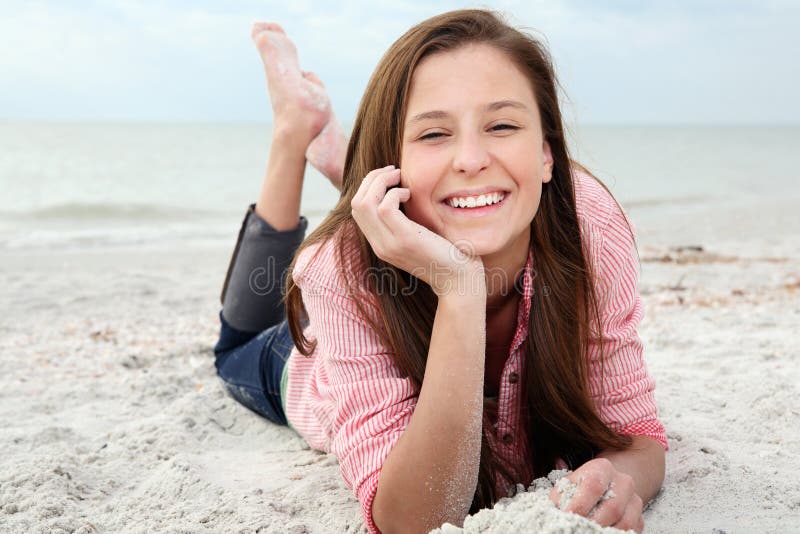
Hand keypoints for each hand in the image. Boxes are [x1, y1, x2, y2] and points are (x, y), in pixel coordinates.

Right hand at [350, 165, 483, 296]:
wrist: (457, 280)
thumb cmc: (444, 254)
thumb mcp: (416, 236)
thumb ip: (403, 221)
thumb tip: (399, 192)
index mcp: (380, 243)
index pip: (357, 210)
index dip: (368, 187)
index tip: (389, 177)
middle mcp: (379, 245)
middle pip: (356, 203)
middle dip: (372, 179)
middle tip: (393, 171)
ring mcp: (389, 244)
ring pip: (365, 203)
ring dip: (381, 181)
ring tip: (399, 177)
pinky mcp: (405, 239)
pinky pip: (385, 207)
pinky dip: (395, 193)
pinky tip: (409, 194)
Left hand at [549, 458, 643, 532]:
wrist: (607, 484)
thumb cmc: (581, 485)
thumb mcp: (568, 484)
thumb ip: (559, 496)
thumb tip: (551, 511)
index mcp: (602, 468)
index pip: (593, 486)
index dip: (580, 504)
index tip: (567, 516)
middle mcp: (623, 481)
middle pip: (612, 507)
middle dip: (592, 523)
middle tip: (576, 528)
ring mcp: (635, 500)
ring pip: (625, 523)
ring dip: (604, 532)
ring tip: (586, 532)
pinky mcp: (640, 518)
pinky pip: (631, 532)